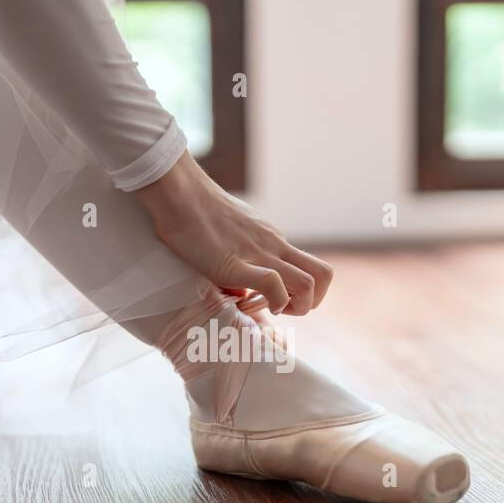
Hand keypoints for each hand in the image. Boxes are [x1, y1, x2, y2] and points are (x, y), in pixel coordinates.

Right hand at [133, 153, 332, 314]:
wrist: (178, 194)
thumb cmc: (193, 212)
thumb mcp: (229, 234)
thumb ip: (241, 257)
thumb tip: (239, 290)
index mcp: (273, 239)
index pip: (308, 267)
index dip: (299, 292)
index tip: (275, 299)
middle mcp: (275, 245)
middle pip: (324, 275)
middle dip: (312, 302)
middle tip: (283, 308)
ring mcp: (261, 254)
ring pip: (310, 284)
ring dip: (297, 306)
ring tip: (269, 307)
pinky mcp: (238, 264)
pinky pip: (275, 285)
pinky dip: (272, 302)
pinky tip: (251, 301)